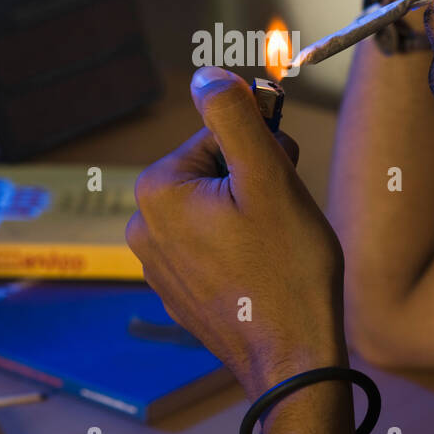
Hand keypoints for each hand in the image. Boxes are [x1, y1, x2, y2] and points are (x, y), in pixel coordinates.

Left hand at [125, 67, 348, 398]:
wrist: (292, 359)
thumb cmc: (287, 269)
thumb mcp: (268, 176)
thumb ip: (235, 115)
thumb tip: (208, 74)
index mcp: (157, 190)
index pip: (219, 135)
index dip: (262, 150)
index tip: (282, 180)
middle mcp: (142, 226)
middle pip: (212, 169)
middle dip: (253, 180)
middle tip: (282, 216)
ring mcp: (156, 263)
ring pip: (214, 207)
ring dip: (249, 212)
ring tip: (275, 246)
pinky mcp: (176, 290)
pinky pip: (210, 244)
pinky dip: (239, 247)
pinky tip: (262, 271)